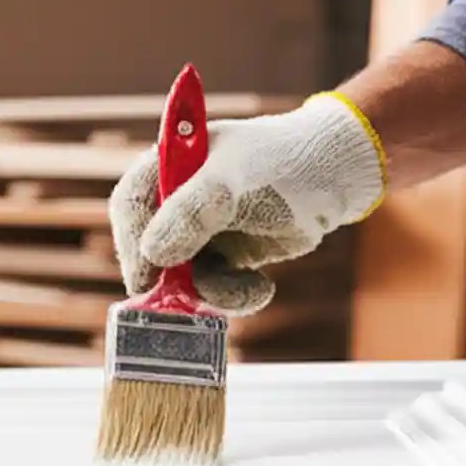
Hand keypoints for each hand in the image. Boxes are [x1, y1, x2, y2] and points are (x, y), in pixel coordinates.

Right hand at [108, 93, 385, 314]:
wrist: (335, 175)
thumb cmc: (283, 162)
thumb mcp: (235, 182)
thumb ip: (192, 214)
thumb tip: (153, 254)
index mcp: (170, 165)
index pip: (131, 204)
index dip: (132, 242)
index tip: (145, 276)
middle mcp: (178, 201)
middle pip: (149, 249)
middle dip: (172, 279)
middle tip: (187, 303)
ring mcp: (201, 232)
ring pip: (183, 278)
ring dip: (212, 294)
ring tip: (250, 288)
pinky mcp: (227, 258)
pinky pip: (215, 289)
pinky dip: (235, 296)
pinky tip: (262, 287)